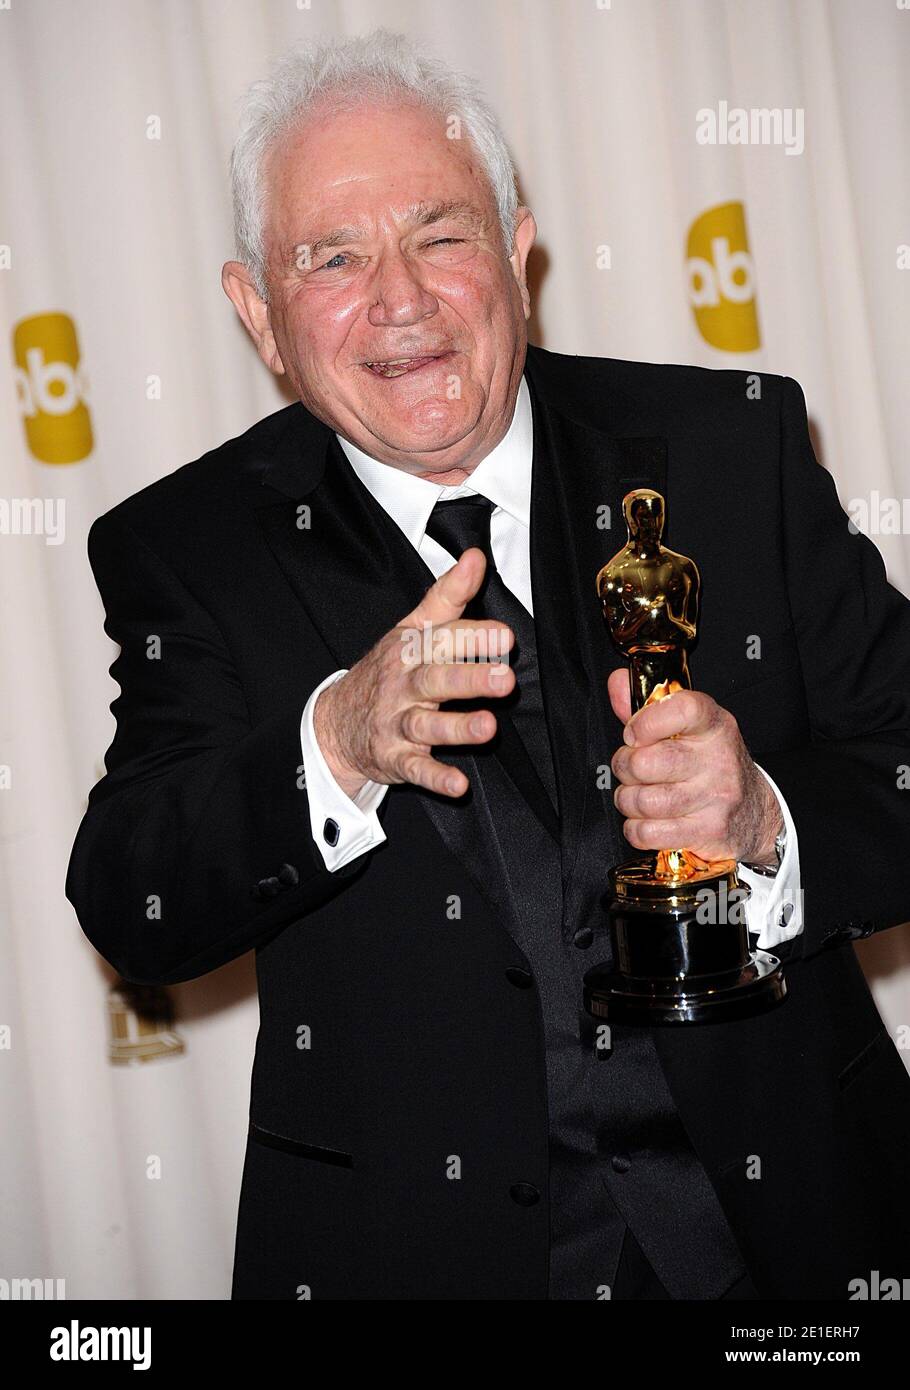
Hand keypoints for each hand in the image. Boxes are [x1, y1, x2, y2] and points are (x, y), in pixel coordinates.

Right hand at [314, 549, 515, 799]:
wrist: (335, 721)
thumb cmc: (388, 670)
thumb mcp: (411, 628)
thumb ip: (447, 595)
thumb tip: (477, 557)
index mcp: (411, 650)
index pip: (442, 638)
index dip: (473, 637)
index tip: (505, 637)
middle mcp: (404, 685)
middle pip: (436, 679)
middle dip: (469, 679)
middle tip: (504, 679)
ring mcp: (398, 723)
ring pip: (428, 724)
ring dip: (457, 728)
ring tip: (488, 728)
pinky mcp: (395, 758)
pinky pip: (416, 769)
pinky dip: (435, 777)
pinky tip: (458, 784)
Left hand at [607, 668, 782, 865]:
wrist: (754, 812)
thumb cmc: (711, 766)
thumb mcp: (688, 729)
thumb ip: (648, 707)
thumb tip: (617, 682)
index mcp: (714, 726)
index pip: (683, 709)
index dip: (646, 721)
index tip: (633, 732)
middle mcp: (718, 760)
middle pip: (646, 762)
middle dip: (624, 767)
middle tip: (632, 769)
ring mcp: (715, 798)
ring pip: (643, 801)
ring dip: (628, 800)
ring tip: (639, 795)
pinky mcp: (708, 832)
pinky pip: (649, 832)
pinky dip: (636, 829)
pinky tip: (647, 821)